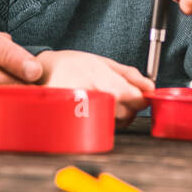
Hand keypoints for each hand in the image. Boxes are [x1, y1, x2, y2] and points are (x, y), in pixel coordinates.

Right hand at [36, 49, 154, 125]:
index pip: (130, 95)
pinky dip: (100, 124)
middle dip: (127, 109)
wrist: (41, 72)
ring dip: (114, 118)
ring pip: (112, 125)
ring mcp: (77, 110)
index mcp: (97, 75)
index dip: (138, 98)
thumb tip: (149, 87)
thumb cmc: (71, 65)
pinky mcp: (70, 123)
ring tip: (100, 103)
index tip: (138, 97)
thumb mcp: (103, 61)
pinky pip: (96, 130)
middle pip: (123, 113)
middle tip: (115, 98)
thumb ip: (129, 75)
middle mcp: (87, 93)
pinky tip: (92, 112)